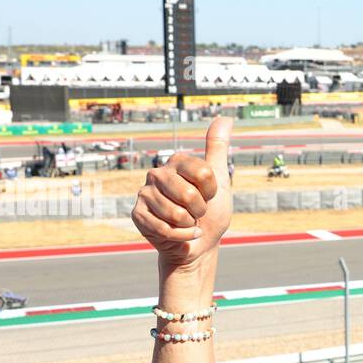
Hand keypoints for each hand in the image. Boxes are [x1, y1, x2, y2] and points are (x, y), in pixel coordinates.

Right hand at [131, 117, 232, 269]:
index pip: (203, 173)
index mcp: (177, 161)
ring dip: (189, 225)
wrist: (199, 243)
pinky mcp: (138, 214)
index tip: (208, 195)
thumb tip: (224, 118)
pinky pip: (164, 229)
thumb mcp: (220, 180)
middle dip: (200, 211)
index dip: (211, 191)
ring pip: (177, 214)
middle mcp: (158, 173)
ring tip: (187, 222)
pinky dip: (180, 237)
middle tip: (196, 212)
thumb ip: (218, 149)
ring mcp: (145, 193)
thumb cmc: (211, 212)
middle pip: (189, 195)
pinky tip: (179, 234)